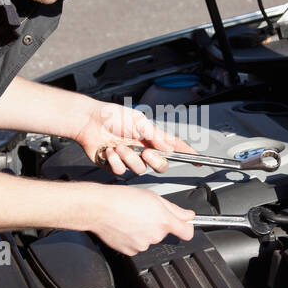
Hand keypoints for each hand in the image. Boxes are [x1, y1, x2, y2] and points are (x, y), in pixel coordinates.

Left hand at [73, 99, 198, 175]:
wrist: (88, 122)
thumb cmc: (110, 115)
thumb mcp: (137, 121)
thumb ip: (154, 135)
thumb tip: (168, 146)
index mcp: (150, 137)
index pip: (174, 147)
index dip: (187, 153)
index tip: (198, 159)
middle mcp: (142, 149)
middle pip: (161, 165)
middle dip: (154, 160)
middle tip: (145, 151)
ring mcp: (130, 158)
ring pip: (140, 169)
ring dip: (128, 156)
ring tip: (118, 145)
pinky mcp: (116, 165)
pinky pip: (121, 171)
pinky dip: (114, 161)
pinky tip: (108, 151)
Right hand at [85, 185, 196, 253]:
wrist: (99, 208)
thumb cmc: (122, 199)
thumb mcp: (153, 197)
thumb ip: (175, 209)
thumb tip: (188, 215)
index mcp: (164, 221)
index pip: (187, 232)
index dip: (187, 228)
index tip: (185, 225)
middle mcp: (155, 235)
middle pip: (164, 232)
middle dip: (157, 223)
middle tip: (144, 212)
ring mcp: (143, 245)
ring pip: (149, 239)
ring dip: (144, 230)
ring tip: (131, 218)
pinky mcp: (130, 251)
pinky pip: (137, 245)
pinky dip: (133, 238)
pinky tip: (125, 226)